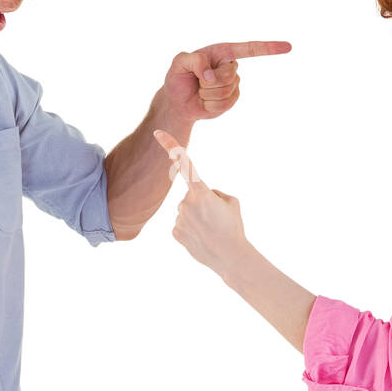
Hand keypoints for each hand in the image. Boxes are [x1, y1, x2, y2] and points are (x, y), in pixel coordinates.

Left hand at [152, 129, 247, 274]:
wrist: (230, 257)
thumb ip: (212, 193)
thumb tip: (200, 196)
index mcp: (201, 191)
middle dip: (203, 203)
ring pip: (187, 211)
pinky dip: (192, 230)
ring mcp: (179, 218)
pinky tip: (202, 238)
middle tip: (216, 219)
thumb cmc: (233, 227)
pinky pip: (183, 225)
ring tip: (211, 230)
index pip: (185, 164)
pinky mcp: (175, 233)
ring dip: (198, 218)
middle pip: (192, 195)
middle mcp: (186, 203)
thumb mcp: (231, 201)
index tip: (158, 133)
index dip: (171, 147)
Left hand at [160, 41, 290, 124]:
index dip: (269, 48)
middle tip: (198, 82)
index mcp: (222, 52)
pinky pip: (225, 104)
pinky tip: (205, 103)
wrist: (178, 102)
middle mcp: (230, 66)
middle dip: (209, 82)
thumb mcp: (178, 63)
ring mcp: (233, 84)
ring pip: (226, 91)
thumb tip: (210, 73)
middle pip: (228, 75)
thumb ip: (193, 60)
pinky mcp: (232, 99)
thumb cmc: (178, 78)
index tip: (288, 47)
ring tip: (200, 92)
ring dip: (207, 94)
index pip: (249, 49)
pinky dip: (210, 105)